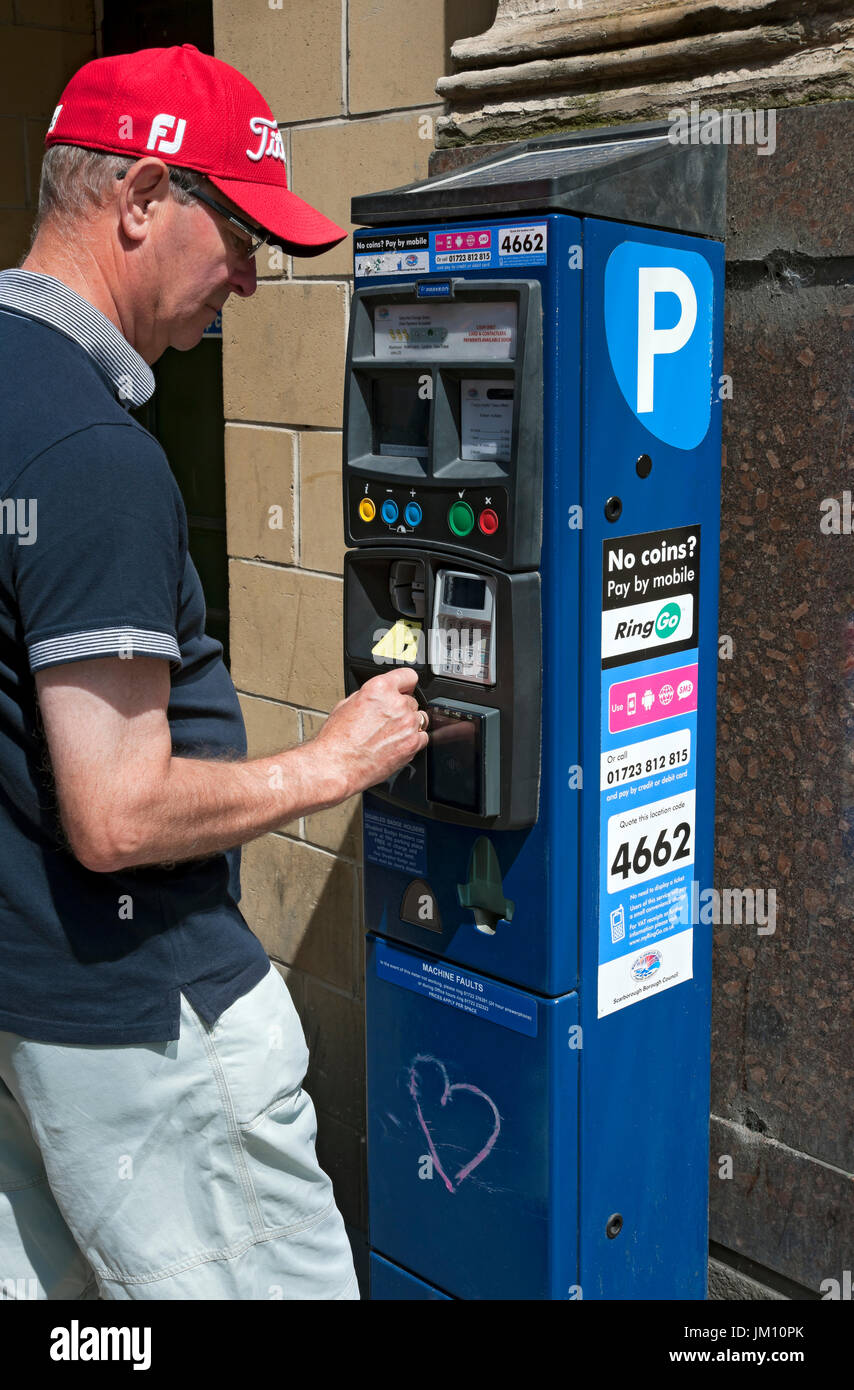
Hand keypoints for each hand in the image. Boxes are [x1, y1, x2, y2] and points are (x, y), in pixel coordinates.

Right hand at [309, 668, 428, 798]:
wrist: (337, 765)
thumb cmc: (337, 740)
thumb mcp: (346, 704)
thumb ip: (368, 696)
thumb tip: (377, 697)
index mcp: (379, 688)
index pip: (408, 676)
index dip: (405, 684)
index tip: (404, 689)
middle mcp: (396, 703)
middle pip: (412, 700)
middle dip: (402, 708)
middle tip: (387, 720)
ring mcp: (407, 724)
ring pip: (419, 718)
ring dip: (408, 724)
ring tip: (390, 734)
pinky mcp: (412, 743)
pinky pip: (423, 737)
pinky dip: (413, 740)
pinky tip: (397, 744)